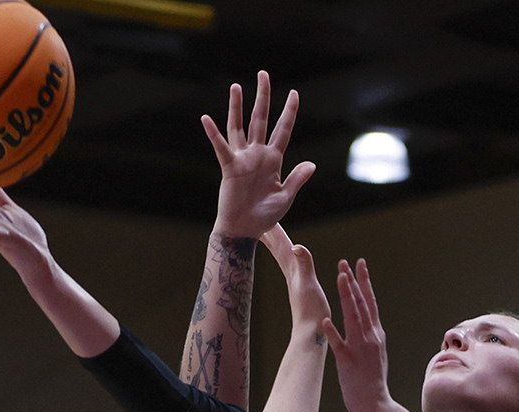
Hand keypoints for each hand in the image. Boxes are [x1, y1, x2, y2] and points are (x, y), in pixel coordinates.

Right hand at [203, 71, 314, 238]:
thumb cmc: (264, 216)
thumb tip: (312, 164)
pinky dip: (213, 134)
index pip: (283, 130)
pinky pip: (221, 148)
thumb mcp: (285, 197)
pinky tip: (206, 119)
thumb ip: (297, 179)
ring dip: (238, 107)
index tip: (294, 93)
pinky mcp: (230, 168)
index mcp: (274, 159)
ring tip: (236, 87)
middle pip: (261, 119)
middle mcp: (257, 154)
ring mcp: (242, 159)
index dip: (289, 112)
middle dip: (263, 97)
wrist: (245, 229)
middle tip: (263, 74)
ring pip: (240, 127)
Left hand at [261, 224, 328, 328]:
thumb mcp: (309, 285)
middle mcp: (290, 272)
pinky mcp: (300, 286)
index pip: (280, 242)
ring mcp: (294, 279)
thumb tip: (296, 246)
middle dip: (269, 230)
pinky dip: (288, 254)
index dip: (273, 227)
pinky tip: (289, 256)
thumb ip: (304, 265)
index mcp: (292, 268)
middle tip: (259, 215)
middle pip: (277, 246)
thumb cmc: (311, 312)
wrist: (310, 334)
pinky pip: (291, 264)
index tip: (263, 210)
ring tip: (268, 230)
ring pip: (281, 254)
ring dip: (275, 241)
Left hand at [323, 258, 391, 411]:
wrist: (376, 405)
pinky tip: (325, 320)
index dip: (364, 282)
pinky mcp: (348, 362)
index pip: (369, 302)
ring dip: (347, 296)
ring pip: (353, 317)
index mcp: (375, 334)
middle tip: (345, 262)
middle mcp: (371, 336)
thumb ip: (370, 337)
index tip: (358, 265)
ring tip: (340, 278)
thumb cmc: (371, 382)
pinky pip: (339, 344)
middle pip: (362, 303)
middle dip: (353, 281)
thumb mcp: (374, 354)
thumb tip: (368, 323)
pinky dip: (332, 332)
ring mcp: (360, 348)